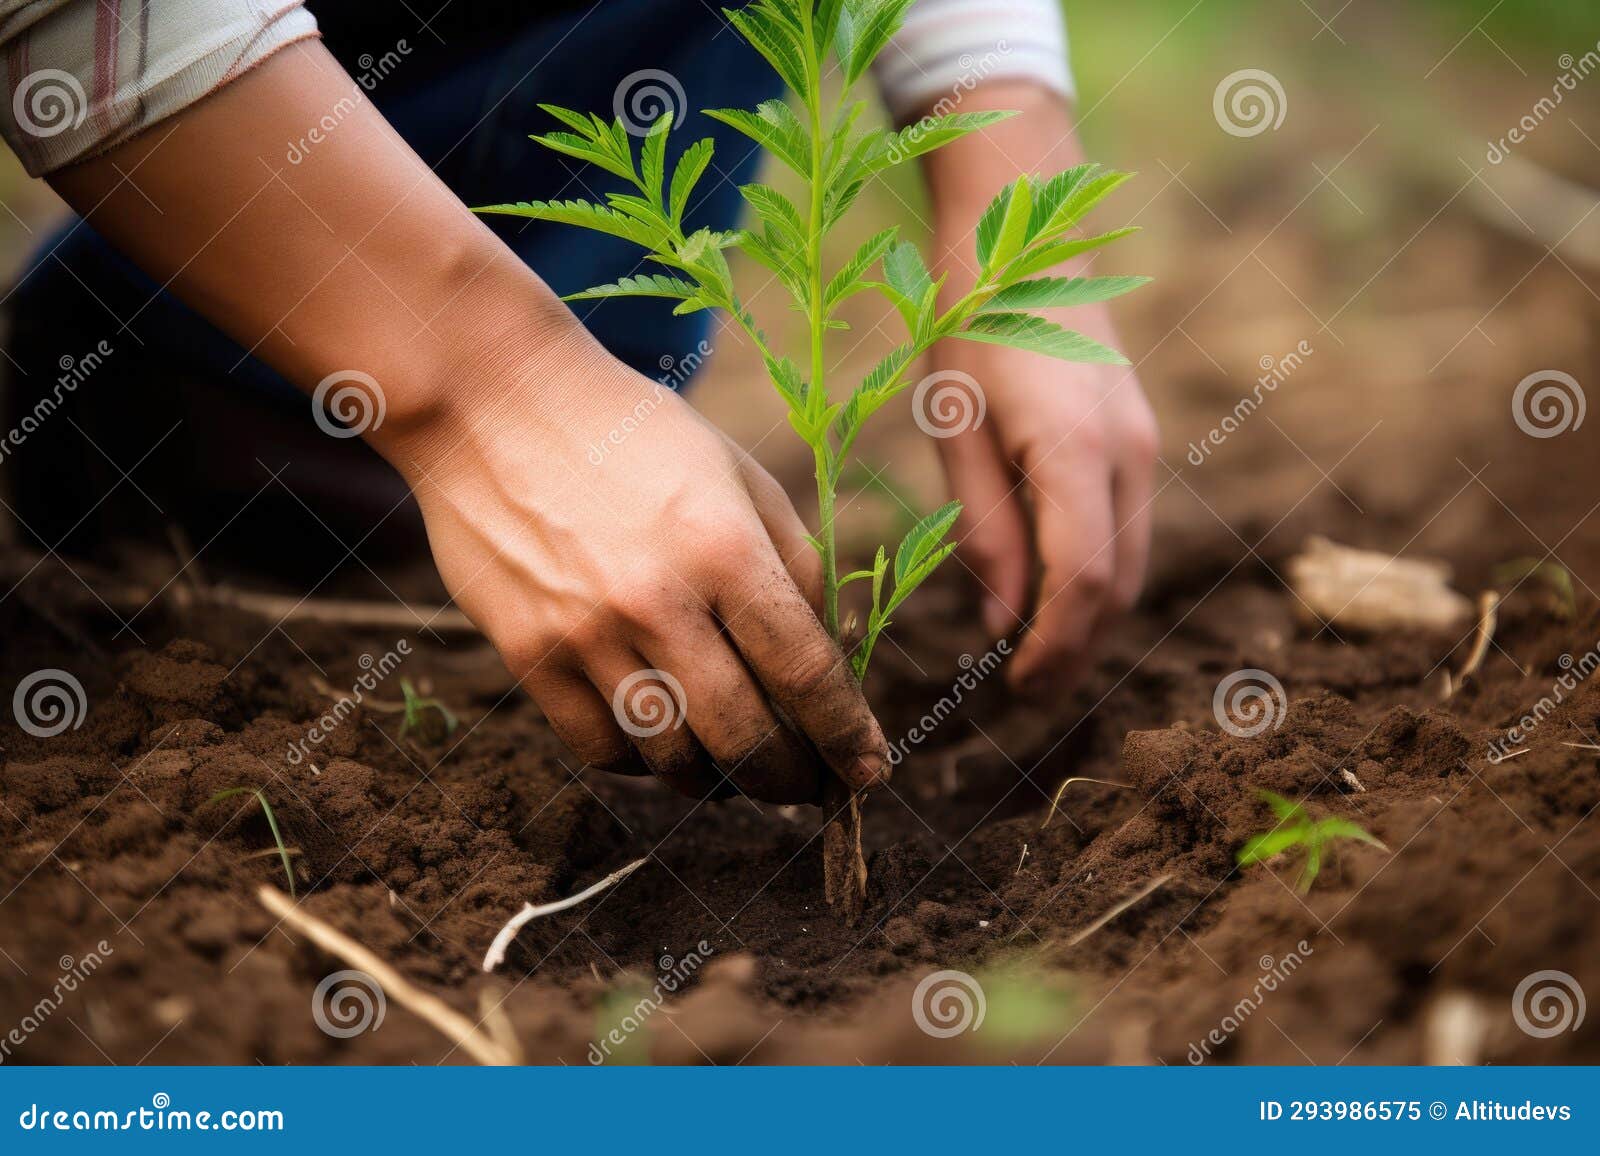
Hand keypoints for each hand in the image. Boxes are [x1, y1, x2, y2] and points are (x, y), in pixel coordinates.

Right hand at [384, 325, 889, 803]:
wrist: (494, 401)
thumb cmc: (635, 434)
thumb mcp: (738, 474)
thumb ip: (796, 564)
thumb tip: (831, 660)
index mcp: (725, 547)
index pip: (806, 672)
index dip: (846, 735)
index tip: (868, 771)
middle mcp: (657, 600)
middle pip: (744, 736)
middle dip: (789, 778)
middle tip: (805, 787)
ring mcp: (585, 633)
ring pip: (671, 758)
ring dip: (715, 777)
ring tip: (732, 765)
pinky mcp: (527, 652)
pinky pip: (599, 748)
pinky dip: (640, 763)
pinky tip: (659, 743)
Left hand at [927, 303, 1156, 689]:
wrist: (1026, 226)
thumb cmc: (971, 320)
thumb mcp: (955, 429)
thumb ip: (982, 530)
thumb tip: (999, 621)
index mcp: (1074, 450)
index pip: (1079, 582)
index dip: (1052, 646)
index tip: (1016, 686)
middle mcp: (1128, 452)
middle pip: (1117, 584)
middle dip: (1077, 648)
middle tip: (1026, 692)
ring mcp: (1143, 442)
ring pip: (1133, 561)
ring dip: (1092, 619)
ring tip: (1039, 657)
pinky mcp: (1138, 434)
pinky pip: (1129, 525)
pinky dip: (1099, 574)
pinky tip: (1053, 591)